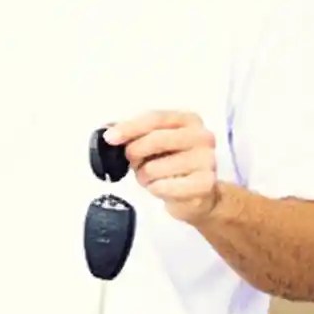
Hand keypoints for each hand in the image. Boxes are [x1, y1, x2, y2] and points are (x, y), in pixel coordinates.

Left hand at [104, 110, 220, 223]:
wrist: (197, 195)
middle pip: (156, 139)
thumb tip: (107, 129)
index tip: (110, 137)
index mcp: (188, 120)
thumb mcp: (151, 143)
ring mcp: (207, 160)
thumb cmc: (171, 164)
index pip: (155, 118)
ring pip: (154, 167)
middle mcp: (202, 137)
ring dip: (144, 175)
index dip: (129, 127)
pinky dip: (154, 189)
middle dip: (134, 152)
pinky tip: (163, 187)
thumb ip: (131, 132)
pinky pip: (162, 187)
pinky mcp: (204, 184)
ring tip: (152, 177)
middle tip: (132, 161)